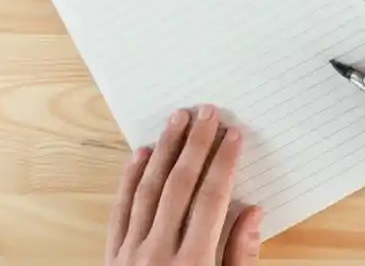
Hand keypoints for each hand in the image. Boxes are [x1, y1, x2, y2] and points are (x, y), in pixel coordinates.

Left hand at [106, 105, 262, 265]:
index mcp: (192, 263)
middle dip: (195, 145)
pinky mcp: (112, 256)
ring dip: (164, 151)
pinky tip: (140, 154)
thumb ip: (240, 256)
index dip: (224, 164)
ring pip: (147, 191)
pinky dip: (130, 180)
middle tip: (206, 113)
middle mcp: (158, 254)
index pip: (211, 200)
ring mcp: (130, 254)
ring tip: (177, 120)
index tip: (233, 136)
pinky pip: (120, 210)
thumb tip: (253, 213)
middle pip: (179, 186)